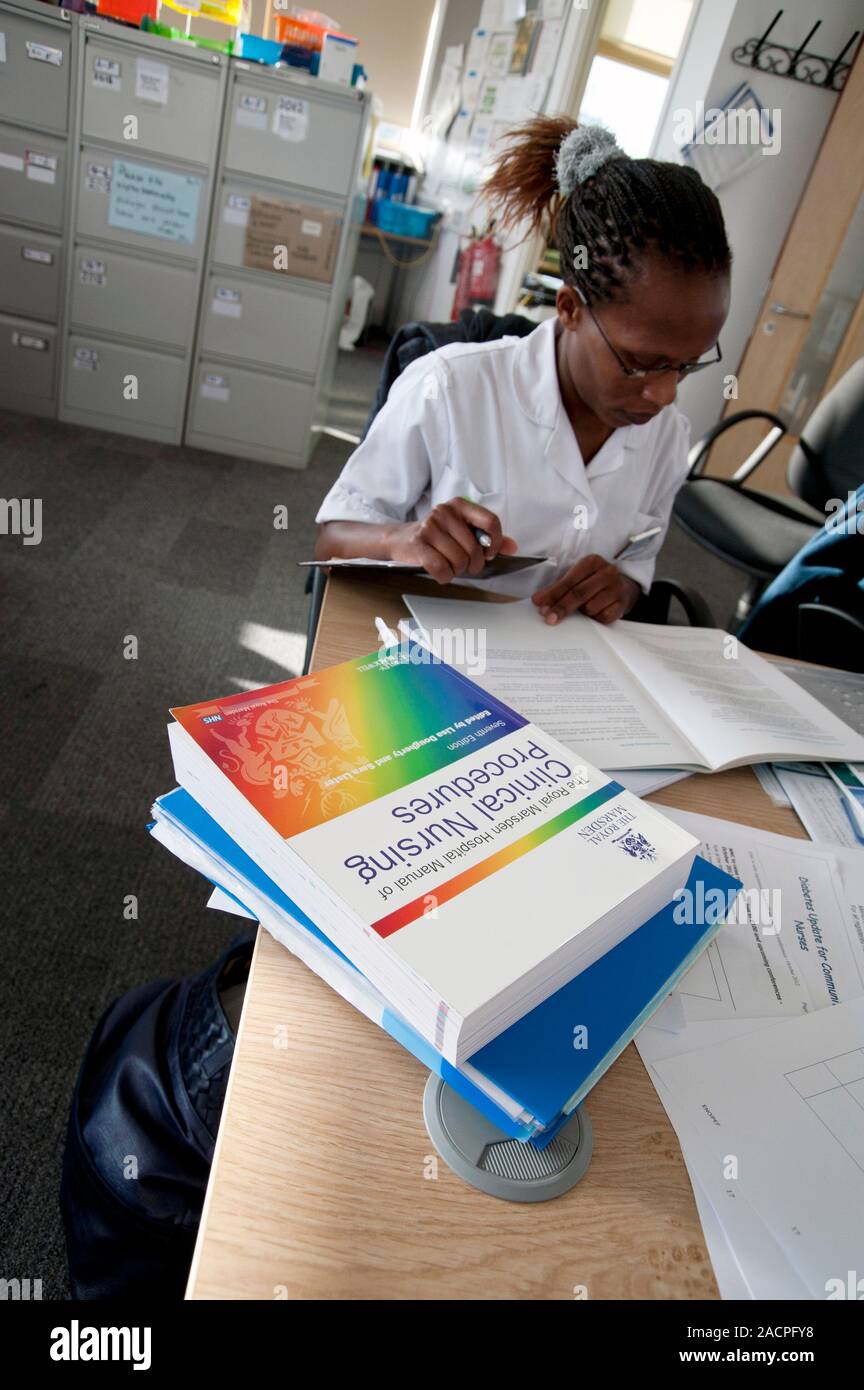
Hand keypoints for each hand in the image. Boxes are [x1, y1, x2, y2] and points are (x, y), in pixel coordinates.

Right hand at [391, 497, 517, 584]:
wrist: (402, 539)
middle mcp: (445, 511)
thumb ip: (489, 538)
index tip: (489, 553)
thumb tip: (512, 547)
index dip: (495, 542)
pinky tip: (441, 572)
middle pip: (474, 548)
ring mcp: (430, 526)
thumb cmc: (438, 536)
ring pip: (459, 560)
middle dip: (473, 564)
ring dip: (457, 570)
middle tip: (466, 564)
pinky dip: (444, 576)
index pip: (491, 521)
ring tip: (450, 564)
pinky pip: (441, 568)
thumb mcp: (463, 531)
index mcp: (460, 505)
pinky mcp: (418, 543)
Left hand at [532, 554, 640, 624]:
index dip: (554, 594)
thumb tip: (538, 600)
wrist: (625, 587)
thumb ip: (558, 588)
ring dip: (582, 612)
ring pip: (591, 607)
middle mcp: (608, 572)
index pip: (570, 580)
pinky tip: (597, 611)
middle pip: (579, 594)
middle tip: (549, 618)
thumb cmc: (594, 582)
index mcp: (593, 561)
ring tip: (585, 607)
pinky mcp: (622, 604)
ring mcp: (617, 588)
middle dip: (561, 608)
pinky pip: (602, 617)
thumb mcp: (578, 578)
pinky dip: (595, 617)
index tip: (540, 604)